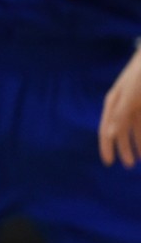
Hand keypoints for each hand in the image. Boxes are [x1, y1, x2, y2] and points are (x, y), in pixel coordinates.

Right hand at [101, 50, 140, 167]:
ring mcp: (136, 105)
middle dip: (124, 148)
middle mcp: (123, 106)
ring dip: (137, 143)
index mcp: (113, 104)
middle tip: (130, 165)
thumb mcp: (129, 98)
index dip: (107, 147)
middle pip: (120, 131)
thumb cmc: (139, 77)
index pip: (106, 130)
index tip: (109, 163)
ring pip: (135, 129)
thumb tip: (108, 135)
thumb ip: (119, 116)